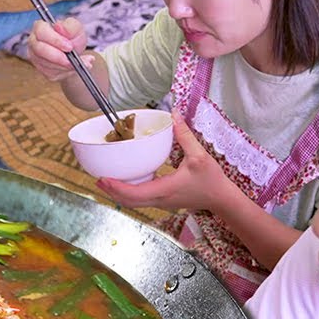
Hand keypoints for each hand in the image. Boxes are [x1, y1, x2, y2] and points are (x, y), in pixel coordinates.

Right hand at [26, 18, 90, 81]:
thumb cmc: (72, 38)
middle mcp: (34, 42)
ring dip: (64, 65)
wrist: (75, 53)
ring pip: (46, 63)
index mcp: (40, 27)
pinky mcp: (42, 69)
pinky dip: (65, 71)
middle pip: (40, 49)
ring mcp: (36, 57)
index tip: (69, 46)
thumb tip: (59, 27)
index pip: (41, 32)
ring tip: (78, 62)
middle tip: (72, 59)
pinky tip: (74, 67)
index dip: (55, 40)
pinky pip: (51, 73)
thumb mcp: (76, 28)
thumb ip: (70, 26)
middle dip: (58, 56)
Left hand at [96, 112, 230, 209]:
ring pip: (134, 203)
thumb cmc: (211, 179)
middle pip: (129, 201)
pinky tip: (124, 182)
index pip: (135, 194)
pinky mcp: (163, 201)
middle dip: (112, 191)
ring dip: (118, 193)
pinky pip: (141, 200)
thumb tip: (174, 115)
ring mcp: (161, 203)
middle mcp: (160, 200)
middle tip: (97, 179)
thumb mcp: (199, 155)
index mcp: (166, 189)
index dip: (117, 188)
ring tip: (105, 181)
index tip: (104, 179)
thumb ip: (185, 135)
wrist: (221, 198)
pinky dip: (129, 193)